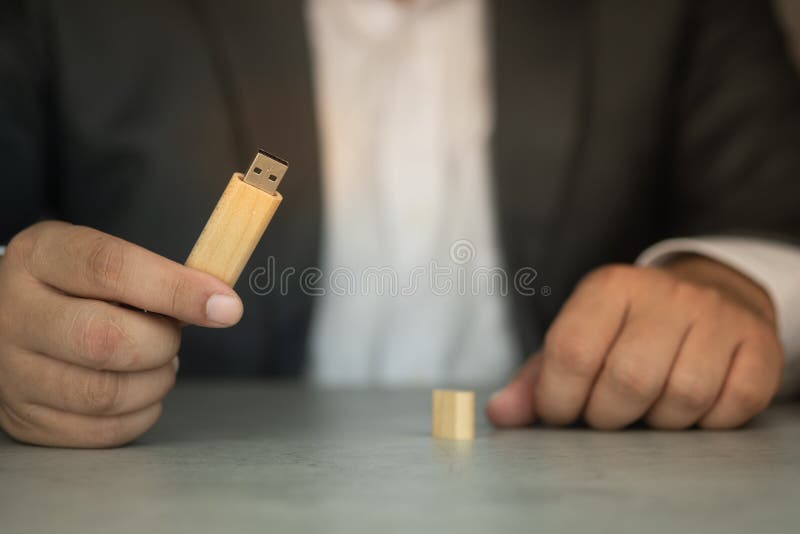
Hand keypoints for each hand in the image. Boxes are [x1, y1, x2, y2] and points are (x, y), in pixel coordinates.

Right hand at [0, 221, 242, 446]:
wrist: (12, 317)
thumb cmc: (77, 286)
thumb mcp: (104, 258)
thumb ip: (158, 274)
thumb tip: (220, 305)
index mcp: (39, 256)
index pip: (111, 268)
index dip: (176, 289)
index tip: (226, 306)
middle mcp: (14, 313)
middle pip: (105, 340)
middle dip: (162, 342)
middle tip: (172, 334)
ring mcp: (12, 371)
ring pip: (105, 394)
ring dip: (155, 380)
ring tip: (158, 361)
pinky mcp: (25, 418)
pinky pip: (102, 430)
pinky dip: (141, 413)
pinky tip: (140, 389)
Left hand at [487, 257, 782, 429]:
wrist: (703, 295)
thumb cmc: (626, 330)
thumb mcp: (577, 340)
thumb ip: (537, 379)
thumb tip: (500, 414)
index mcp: (610, 286)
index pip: (572, 351)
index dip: (559, 399)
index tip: (561, 413)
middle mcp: (666, 293)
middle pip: (628, 381)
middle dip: (607, 417)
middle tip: (607, 414)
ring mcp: (718, 316)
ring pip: (682, 398)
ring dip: (658, 422)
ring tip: (648, 408)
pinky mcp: (759, 343)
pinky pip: (733, 406)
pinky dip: (707, 424)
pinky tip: (691, 408)